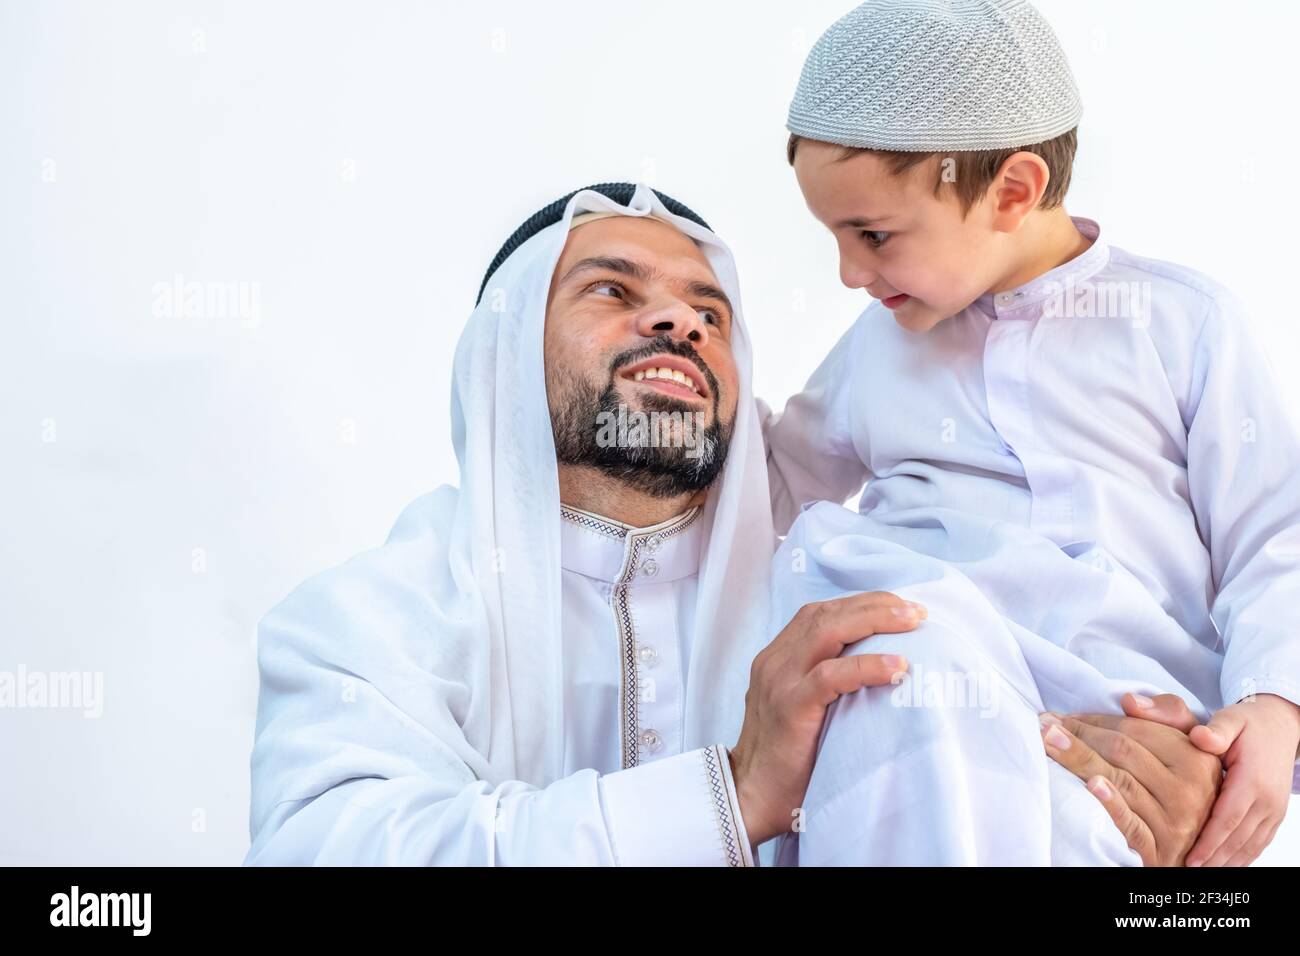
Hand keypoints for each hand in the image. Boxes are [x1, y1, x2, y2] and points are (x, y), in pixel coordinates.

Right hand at [728, 592, 923, 844]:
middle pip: (826, 614)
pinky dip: (867, 665)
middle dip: (875, 605)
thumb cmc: (786, 759)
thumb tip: (879, 668)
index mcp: (776, 658)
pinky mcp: (790, 707)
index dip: (861, 604)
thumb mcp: (800, 707)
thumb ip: (825, 682)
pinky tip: (897, 665)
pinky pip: (831, 675)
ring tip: (913, 622)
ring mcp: (779, 682)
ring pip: (827, 631)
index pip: (820, 613)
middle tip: (916, 610)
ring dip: (875, 620)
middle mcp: (775, 662)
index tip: (900, 607)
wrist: (749, 797)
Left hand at [1042, 694, 1221, 865]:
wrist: (1192, 854)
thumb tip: (1128, 700)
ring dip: (1079, 759)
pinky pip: (1130, 822)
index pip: (1136, 730)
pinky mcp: (1158, 849)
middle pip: (1123, 752)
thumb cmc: (1182, 793)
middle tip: (1045, 725)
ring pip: (1121, 781)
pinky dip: (1109, 802)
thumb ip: (1170, 716)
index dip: (1095, 720)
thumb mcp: (1190, 752)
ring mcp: (1175, 822)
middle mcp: (1191, 790)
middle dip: (1079, 734)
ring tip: (1048, 743)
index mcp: (1198, 759)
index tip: (1064, 716)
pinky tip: (1089, 785)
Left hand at [1179, 693, 1299, 865]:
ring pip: (1250, 844)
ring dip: (1228, 861)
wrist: (1279, 726)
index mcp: (1252, 779)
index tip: (1190, 858)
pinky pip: (1260, 841)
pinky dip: (1243, 855)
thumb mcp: (1230, 720)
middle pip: (1239, 838)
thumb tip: (1199, 737)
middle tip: (1187, 871)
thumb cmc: (1247, 724)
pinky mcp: (1275, 813)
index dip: (1210, 841)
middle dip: (1214, 858)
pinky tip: (1225, 864)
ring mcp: (1274, 809)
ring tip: (1202, 873)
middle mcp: (1268, 799)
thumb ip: (1215, 731)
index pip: (1229, 817)